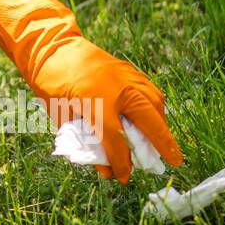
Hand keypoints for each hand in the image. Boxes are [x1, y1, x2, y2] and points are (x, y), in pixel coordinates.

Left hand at [0, 0, 182, 182]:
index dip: (121, 163)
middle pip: (148, 120)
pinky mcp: (128, 69)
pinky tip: (155, 117)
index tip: (124, 177)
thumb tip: (105, 169)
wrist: (50, 47)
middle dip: (162, 144)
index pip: (115, 140)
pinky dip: (156, 106)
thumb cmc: (51, 84)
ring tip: (162, 142)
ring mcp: (125, 76)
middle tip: (174, 162)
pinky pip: (150, 90)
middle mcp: (116, 88)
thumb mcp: (62, 117)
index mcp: (95, 102)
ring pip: (155, 103)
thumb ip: (84, 141)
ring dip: (161, 124)